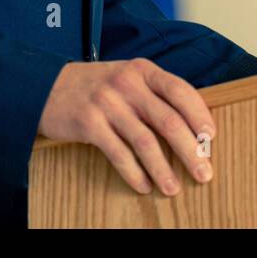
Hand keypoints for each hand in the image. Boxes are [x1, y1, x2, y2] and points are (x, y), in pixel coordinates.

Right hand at [38, 58, 215, 194]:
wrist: (46, 86)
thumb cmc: (97, 86)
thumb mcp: (128, 77)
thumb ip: (154, 94)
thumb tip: (191, 124)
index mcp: (143, 70)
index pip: (181, 90)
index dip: (199, 115)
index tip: (210, 138)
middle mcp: (128, 83)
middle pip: (168, 120)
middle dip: (190, 149)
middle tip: (204, 172)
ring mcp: (107, 103)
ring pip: (145, 141)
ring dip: (163, 169)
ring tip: (174, 188)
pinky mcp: (89, 123)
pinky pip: (118, 153)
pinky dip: (134, 173)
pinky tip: (144, 186)